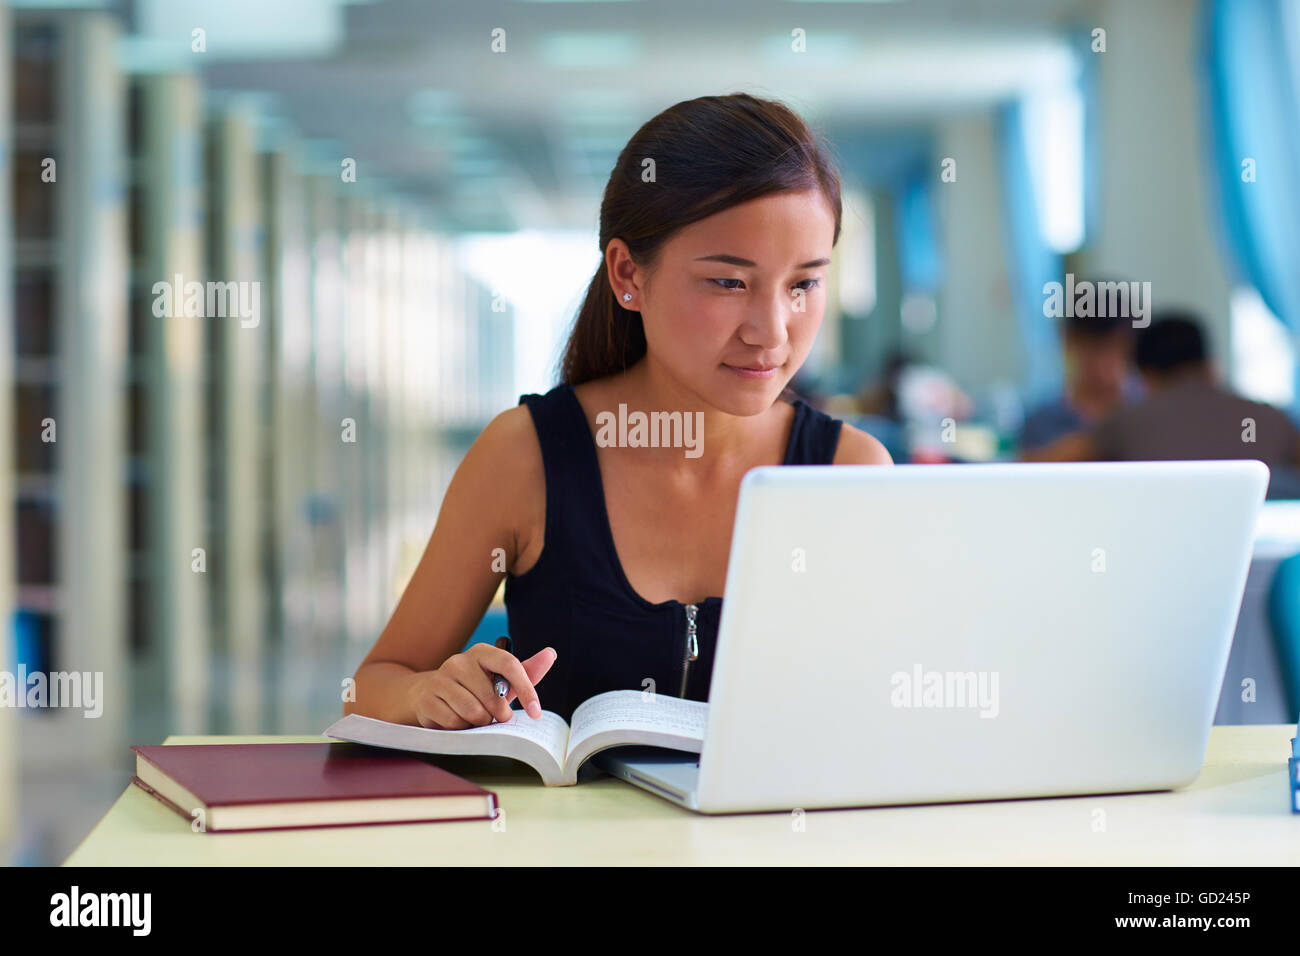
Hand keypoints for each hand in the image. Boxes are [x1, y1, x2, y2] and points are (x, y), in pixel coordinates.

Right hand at [410, 644, 556, 729]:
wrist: (429, 693)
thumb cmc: (473, 688)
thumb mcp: (500, 679)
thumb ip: (526, 670)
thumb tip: (551, 654)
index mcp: (482, 652)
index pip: (510, 665)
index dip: (526, 689)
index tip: (535, 713)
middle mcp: (459, 661)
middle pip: (493, 697)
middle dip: (499, 715)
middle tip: (494, 716)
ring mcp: (441, 678)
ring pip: (474, 712)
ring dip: (479, 723)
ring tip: (475, 717)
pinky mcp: (427, 698)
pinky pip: (455, 722)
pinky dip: (461, 728)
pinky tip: (458, 720)